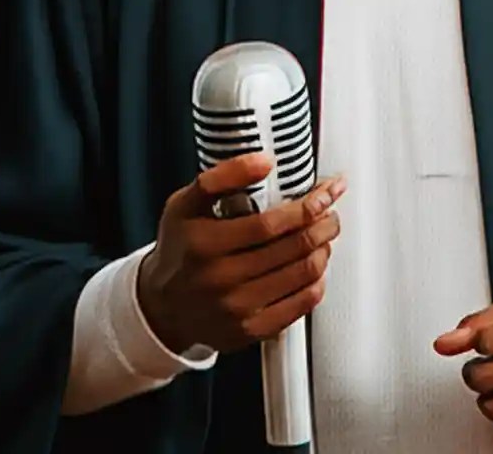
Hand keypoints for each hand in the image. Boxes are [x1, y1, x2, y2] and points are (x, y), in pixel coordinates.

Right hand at [137, 151, 346, 353]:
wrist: (162, 306)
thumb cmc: (181, 250)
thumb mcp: (185, 205)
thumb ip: (222, 176)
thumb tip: (264, 161)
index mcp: (204, 244)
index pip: (270, 224)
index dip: (306, 207)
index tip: (323, 194)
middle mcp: (220, 279)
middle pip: (293, 248)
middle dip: (323, 225)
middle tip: (330, 213)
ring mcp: (237, 309)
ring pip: (303, 274)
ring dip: (324, 250)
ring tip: (324, 237)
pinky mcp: (251, 330)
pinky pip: (301, 305)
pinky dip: (317, 282)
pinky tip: (315, 268)